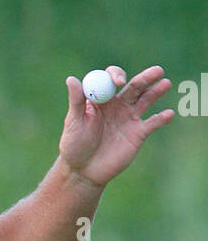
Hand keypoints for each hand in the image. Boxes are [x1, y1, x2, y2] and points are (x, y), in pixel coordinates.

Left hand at [59, 65, 174, 187]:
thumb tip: (71, 79)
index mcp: (101, 99)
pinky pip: (152, 123)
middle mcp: (117, 105)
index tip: (119, 82)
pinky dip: (161, 119)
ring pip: (145, 101)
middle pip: (134, 87)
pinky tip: (168, 114)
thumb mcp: (74, 121)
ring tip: (166, 83)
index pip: (111, 79)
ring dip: (156, 92)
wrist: (84, 170)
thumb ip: (76, 100)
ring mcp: (128, 118)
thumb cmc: (74, 144)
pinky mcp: (138, 134)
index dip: (116, 76)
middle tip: (157, 70)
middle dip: (145, 78)